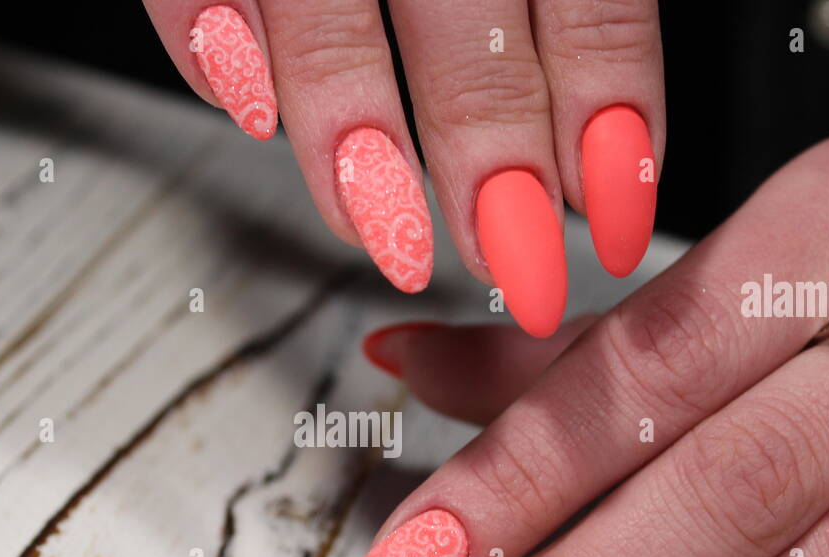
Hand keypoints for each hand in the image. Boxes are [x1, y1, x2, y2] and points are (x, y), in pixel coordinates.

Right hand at [142, 1, 663, 334]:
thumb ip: (559, 17)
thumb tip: (593, 163)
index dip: (609, 116)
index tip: (616, 218)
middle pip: (464, 17)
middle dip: (494, 157)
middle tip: (514, 260)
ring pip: (326, 15)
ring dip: (361, 141)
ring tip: (390, 237)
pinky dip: (213, 41)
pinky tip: (248, 110)